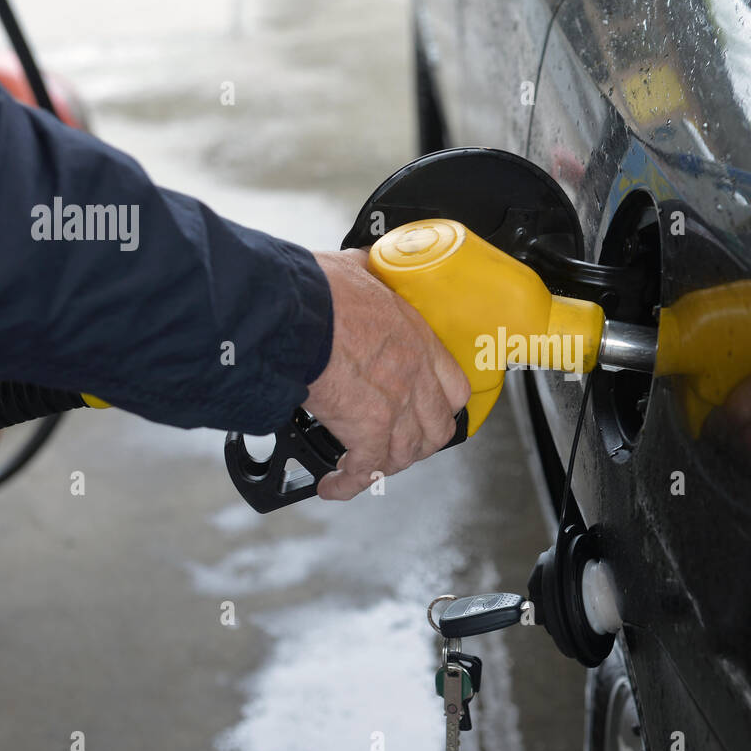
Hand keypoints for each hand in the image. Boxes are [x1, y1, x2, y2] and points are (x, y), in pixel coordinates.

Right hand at [305, 248, 469, 499]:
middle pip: (438, 428)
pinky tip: (334, 486)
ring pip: (407, 453)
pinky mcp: (366, 429)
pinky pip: (367, 469)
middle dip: (419, 442)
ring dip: (386, 465)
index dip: (443, 404)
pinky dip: (350, 484)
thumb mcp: (359, 269)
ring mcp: (395, 405)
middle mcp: (415, 376)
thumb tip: (361, 265)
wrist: (295, 310)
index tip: (430, 410)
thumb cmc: (320, 289)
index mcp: (418, 338)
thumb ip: (369, 274)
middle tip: (397, 444)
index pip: (455, 386)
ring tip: (364, 467)